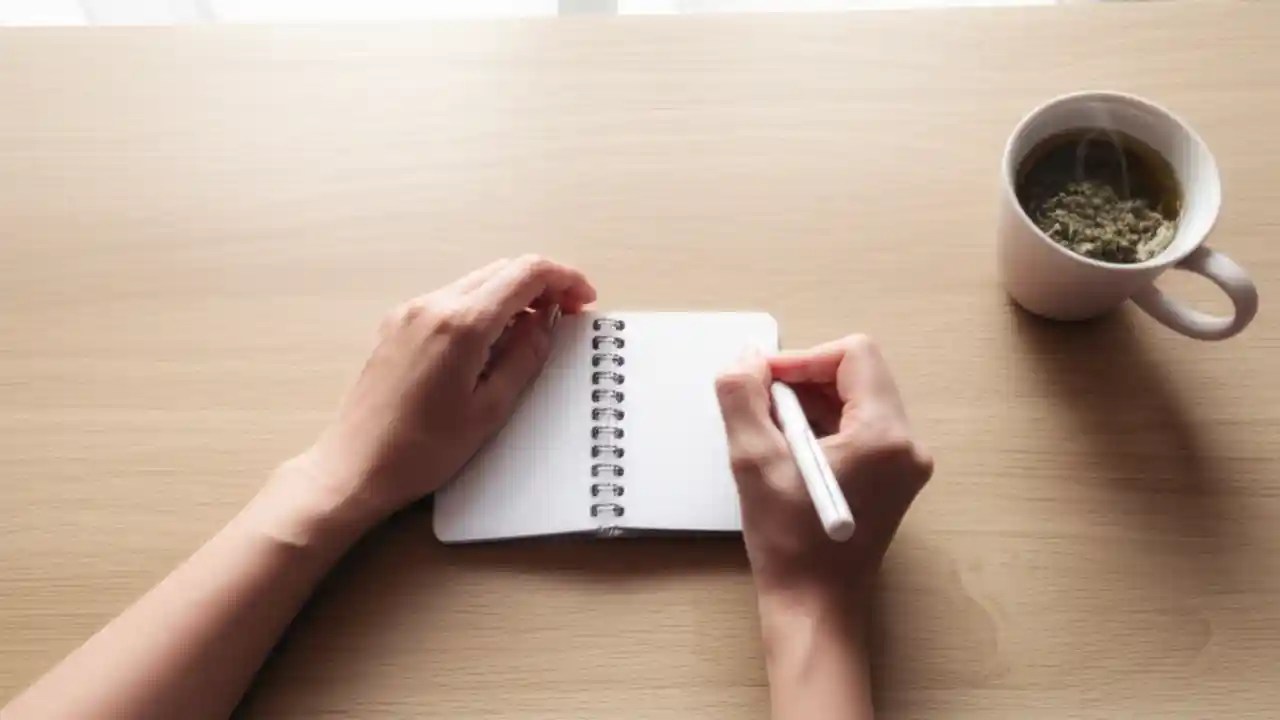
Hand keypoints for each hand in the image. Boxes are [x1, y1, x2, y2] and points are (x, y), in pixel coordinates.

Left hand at [281, 256, 595, 533]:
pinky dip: (483, 307)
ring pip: (476, 282)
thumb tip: (547, 321)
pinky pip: (451, 299)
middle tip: (569, 315)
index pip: (525, 274)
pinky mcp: (397, 325)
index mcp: (461, 324)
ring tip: (535, 331)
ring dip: (513, 295)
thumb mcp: (489, 409)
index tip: (585, 302)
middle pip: (501, 270)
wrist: (355, 466)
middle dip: (542, 285)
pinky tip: (493, 340)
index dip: (564, 279)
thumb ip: (524, 357)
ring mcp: (410, 311)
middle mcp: (433, 304)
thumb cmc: (424, 450)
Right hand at [715, 335, 932, 609]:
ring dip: (810, 406)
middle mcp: (907, 444)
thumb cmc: (789, 543)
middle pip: (856, 376)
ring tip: (772, 436)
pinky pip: (859, 429)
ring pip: (856, 401)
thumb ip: (743, 397)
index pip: (853, 354)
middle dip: (804, 383)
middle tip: (762, 409)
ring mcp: (905, 464)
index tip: (764, 381)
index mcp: (884, 434)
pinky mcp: (893, 479)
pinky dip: (823, 428)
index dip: (803, 358)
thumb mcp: (753, 461)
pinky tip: (790, 455)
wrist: (815, 606)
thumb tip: (746, 358)